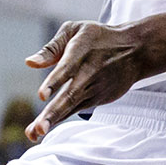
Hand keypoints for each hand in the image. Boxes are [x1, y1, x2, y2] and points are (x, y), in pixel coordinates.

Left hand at [24, 20, 148, 140]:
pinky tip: (43, 128)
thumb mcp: (75, 30)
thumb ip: (51, 47)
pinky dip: (60, 119)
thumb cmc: (99, 38)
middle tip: (38, 128)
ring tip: (35, 134)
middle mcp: (88, 72)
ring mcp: (94, 88)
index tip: (41, 96)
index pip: (67, 68)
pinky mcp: (98, 98)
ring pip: (71, 107)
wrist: (135, 50)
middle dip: (53, 112)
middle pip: (70, 95)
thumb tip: (30, 63)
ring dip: (53, 120)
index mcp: (80, 51)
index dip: (54, 82)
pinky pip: (75, 109)